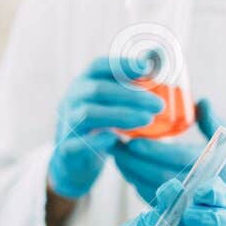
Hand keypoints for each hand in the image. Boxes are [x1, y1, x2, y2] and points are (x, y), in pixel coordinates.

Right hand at [48, 55, 164, 199]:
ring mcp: (66, 123)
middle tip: (158, 104)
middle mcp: (71, 100)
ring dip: (120, 115)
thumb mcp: (110, 106)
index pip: (99, 66)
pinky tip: (116, 140)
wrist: (73, 160)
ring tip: (147, 120)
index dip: (122, 65)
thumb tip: (159, 80)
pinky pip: (79, 142)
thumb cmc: (98, 128)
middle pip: (97, 89)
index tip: (147, 68)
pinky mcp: (66, 148)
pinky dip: (98, 140)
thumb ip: (127, 93)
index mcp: (83, 84)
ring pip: (88, 113)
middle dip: (130, 95)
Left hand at [112, 100, 225, 225]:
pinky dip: (138, 185)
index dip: (148, 151)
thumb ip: (211, 120)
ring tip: (116, 156)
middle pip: (153, 175)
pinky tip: (129, 171)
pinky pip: (154, 199)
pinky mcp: (182, 209)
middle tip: (112, 146)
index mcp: (205, 165)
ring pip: (150, 188)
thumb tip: (199, 100)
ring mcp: (187, 200)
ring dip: (130, 174)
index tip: (129, 140)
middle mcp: (194, 185)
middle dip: (130, 162)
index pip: (170, 159)